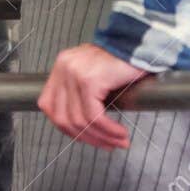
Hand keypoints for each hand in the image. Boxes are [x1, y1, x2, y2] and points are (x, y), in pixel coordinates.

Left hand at [37, 43, 151, 149]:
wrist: (140, 45)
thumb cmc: (121, 61)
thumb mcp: (93, 74)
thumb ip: (80, 93)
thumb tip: (80, 126)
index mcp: (61, 67)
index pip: (49, 106)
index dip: (66, 128)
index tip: (86, 137)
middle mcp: (63, 68)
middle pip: (62, 117)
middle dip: (86, 138)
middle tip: (107, 145)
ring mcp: (74, 74)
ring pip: (79, 120)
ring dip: (101, 137)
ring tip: (118, 141)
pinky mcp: (89, 81)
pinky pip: (94, 116)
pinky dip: (108, 130)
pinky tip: (120, 134)